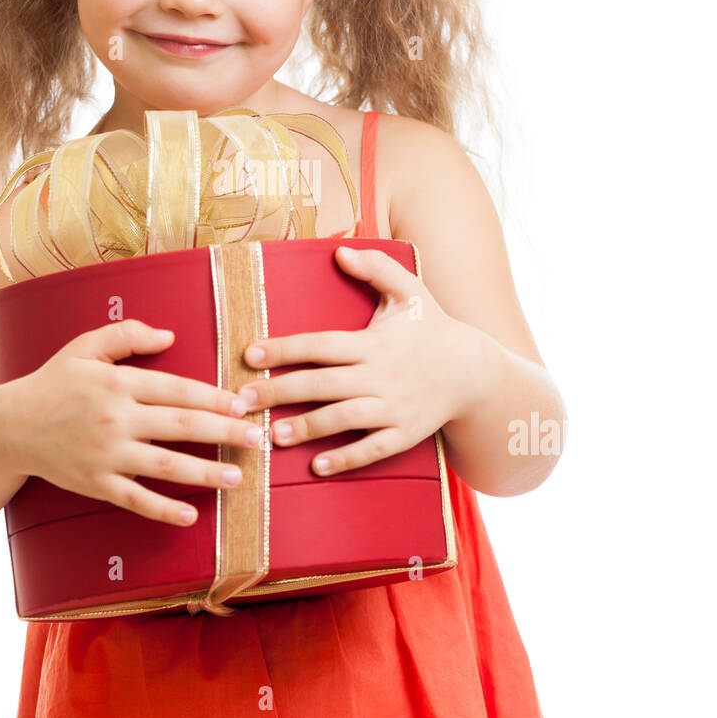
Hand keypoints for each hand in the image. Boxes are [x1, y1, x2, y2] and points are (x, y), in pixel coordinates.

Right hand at [0, 319, 262, 525]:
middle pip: (181, 425)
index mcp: (118, 383)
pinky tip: (191, 515)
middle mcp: (115, 418)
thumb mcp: (85, 347)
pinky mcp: (95, 483)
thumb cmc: (53, 382)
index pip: (177, 389)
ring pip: (166, 465)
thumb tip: (170, 336)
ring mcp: (106, 454)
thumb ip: (126, 335)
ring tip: (238, 477)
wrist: (9, 426)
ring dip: (205, 472)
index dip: (214, 397)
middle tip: (257, 439)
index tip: (243, 404)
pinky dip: (163, 508)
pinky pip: (135, 498)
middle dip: (224, 432)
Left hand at [236, 245, 489, 475]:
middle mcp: (381, 376)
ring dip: (307, 428)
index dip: (284, 349)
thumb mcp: (410, 290)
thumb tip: (339, 251)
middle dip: (279, 392)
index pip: (321, 345)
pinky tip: (317, 466)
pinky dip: (346, 458)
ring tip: (272, 434)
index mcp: (374, 343)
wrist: (475, 373)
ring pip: (344, 419)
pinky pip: (373, 450)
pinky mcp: (406, 434)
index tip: (249, 354)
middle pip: (322, 385)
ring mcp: (394, 408)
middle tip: (241, 401)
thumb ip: (376, 268)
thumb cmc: (433, 328)